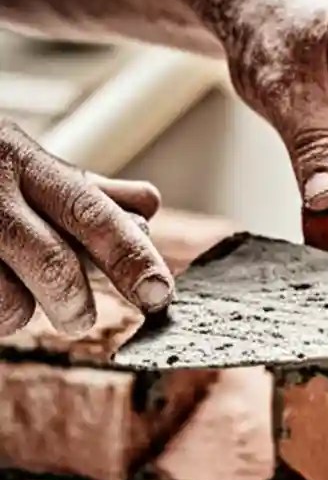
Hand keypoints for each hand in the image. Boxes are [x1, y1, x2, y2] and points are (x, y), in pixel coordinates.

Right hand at [0, 121, 170, 335]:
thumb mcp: (19, 161)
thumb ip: (82, 190)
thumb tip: (146, 207)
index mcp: (22, 161)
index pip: (92, 212)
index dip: (130, 257)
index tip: (160, 295)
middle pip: (53, 264)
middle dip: (76, 305)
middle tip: (79, 318)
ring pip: (5, 303)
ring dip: (14, 314)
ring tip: (6, 293)